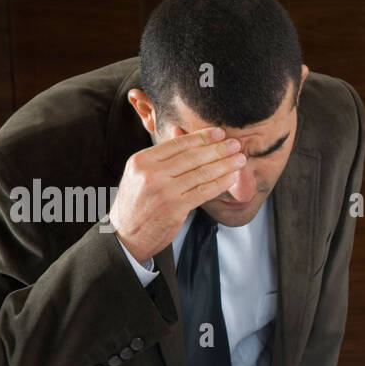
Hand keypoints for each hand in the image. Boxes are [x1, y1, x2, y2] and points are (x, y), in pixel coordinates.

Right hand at [108, 126, 247, 263]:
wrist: (125, 235)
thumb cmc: (136, 203)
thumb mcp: (140, 174)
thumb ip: (161, 155)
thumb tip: (178, 130)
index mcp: (141, 160)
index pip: (177, 144)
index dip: (202, 137)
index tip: (220, 133)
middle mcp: (151, 173)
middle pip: (192, 157)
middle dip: (218, 149)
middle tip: (236, 144)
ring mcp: (163, 191)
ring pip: (201, 173)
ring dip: (224, 165)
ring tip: (239, 159)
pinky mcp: (175, 209)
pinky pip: (203, 192)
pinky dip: (220, 183)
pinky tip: (231, 178)